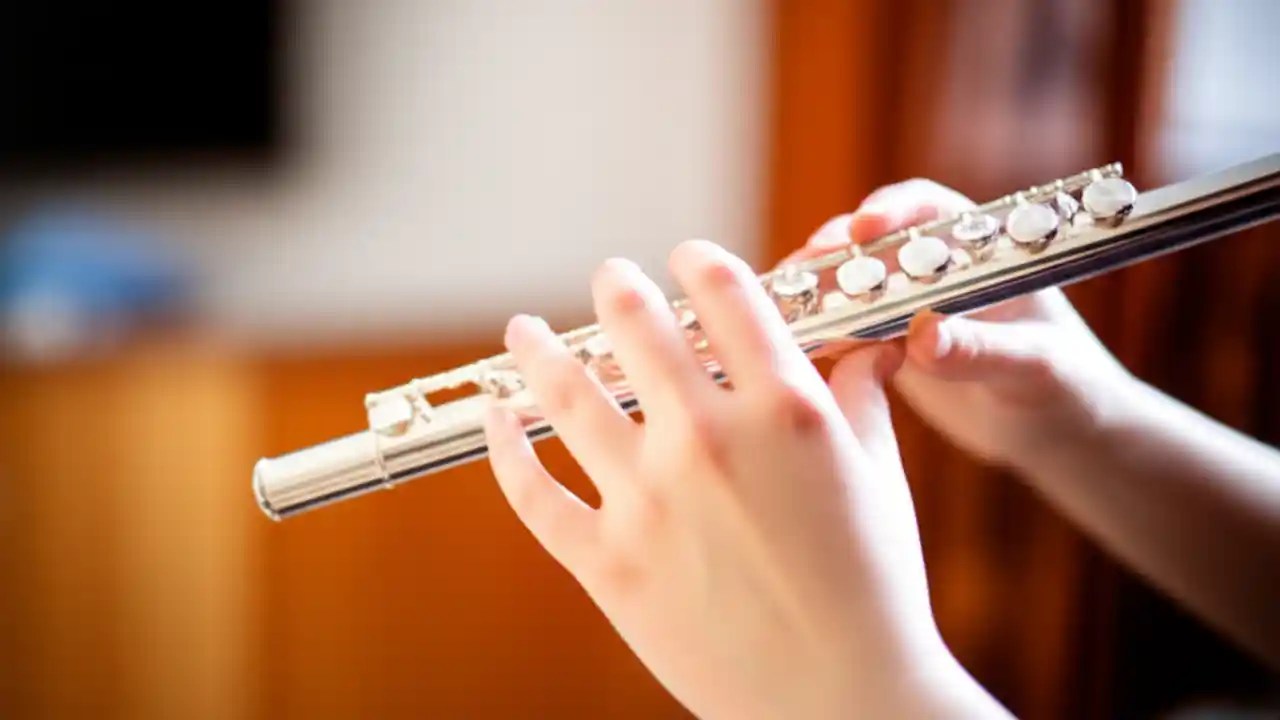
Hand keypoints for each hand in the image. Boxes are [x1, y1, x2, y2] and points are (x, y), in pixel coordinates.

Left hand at [485, 240, 1006, 718]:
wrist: (841, 697)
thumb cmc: (873, 588)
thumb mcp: (880, 477)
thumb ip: (860, 398)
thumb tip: (870, 346)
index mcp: (784, 407)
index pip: (726, 294)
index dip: (699, 261)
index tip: (685, 258)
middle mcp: (707, 438)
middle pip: (637, 325)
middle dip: (618, 287)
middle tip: (608, 276)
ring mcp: (648, 500)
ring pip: (566, 395)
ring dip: (538, 350)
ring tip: (522, 327)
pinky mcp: (607, 562)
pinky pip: (535, 493)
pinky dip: (506, 449)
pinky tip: (499, 418)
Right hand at [801, 180, 1133, 472]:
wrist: (1058, 432)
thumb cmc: (1068, 387)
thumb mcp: (1033, 369)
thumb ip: (980, 350)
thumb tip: (921, 335)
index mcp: (982, 250)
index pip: (930, 211)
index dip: (892, 210)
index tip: (863, 227)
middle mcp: (937, 270)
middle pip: (873, 245)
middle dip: (834, 253)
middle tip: (802, 271)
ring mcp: (908, 307)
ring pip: (848, 288)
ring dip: (814, 294)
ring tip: (779, 309)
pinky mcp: (887, 346)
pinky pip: (844, 333)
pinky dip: (816, 336)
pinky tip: (788, 348)